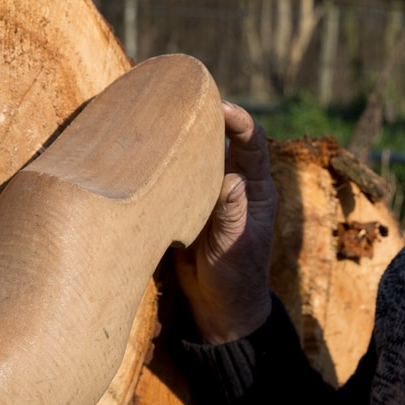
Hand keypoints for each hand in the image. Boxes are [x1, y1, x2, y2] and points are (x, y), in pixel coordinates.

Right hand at [175, 101, 276, 342]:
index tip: (221, 106)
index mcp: (256, 189)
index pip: (253, 144)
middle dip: (207, 116)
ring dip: (185, 136)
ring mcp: (210, 192)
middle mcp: (235, 183)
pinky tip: (148, 150)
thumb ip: (232, 213)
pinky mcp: (188, 204)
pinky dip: (168, 161)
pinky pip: (180, 176)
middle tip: (183, 97)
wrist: (218, 307)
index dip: (240, 122)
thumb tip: (231, 179)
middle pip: (224, 139)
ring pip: (199, 154)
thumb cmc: (236, 277)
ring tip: (162, 116)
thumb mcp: (235, 246)